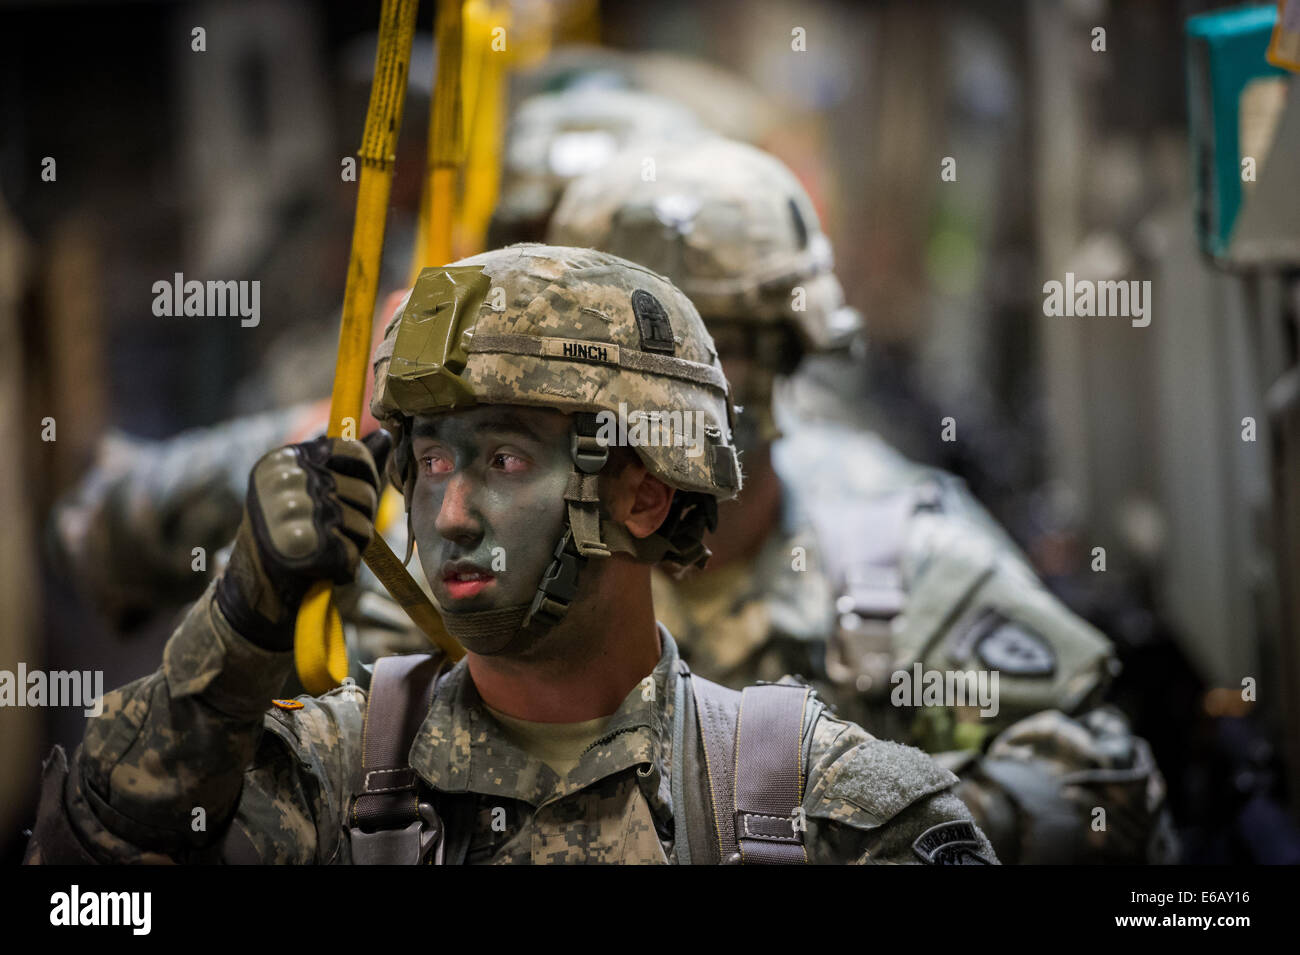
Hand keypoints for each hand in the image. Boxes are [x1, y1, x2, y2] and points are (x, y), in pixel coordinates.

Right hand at [215, 433, 387, 648]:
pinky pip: (353, 555)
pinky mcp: (305, 548)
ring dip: (353, 544)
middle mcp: (286, 481)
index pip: (353, 451)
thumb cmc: (290, 533)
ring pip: (363, 525)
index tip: (349, 496)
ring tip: (324, 549)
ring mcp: (295, 513)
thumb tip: (385, 436)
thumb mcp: (313, 490)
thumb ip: (349, 463)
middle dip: (361, 517)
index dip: (366, 477)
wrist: (254, 588)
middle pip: (364, 492)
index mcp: (284, 460)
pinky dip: (344, 568)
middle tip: (332, 531)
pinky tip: (320, 569)